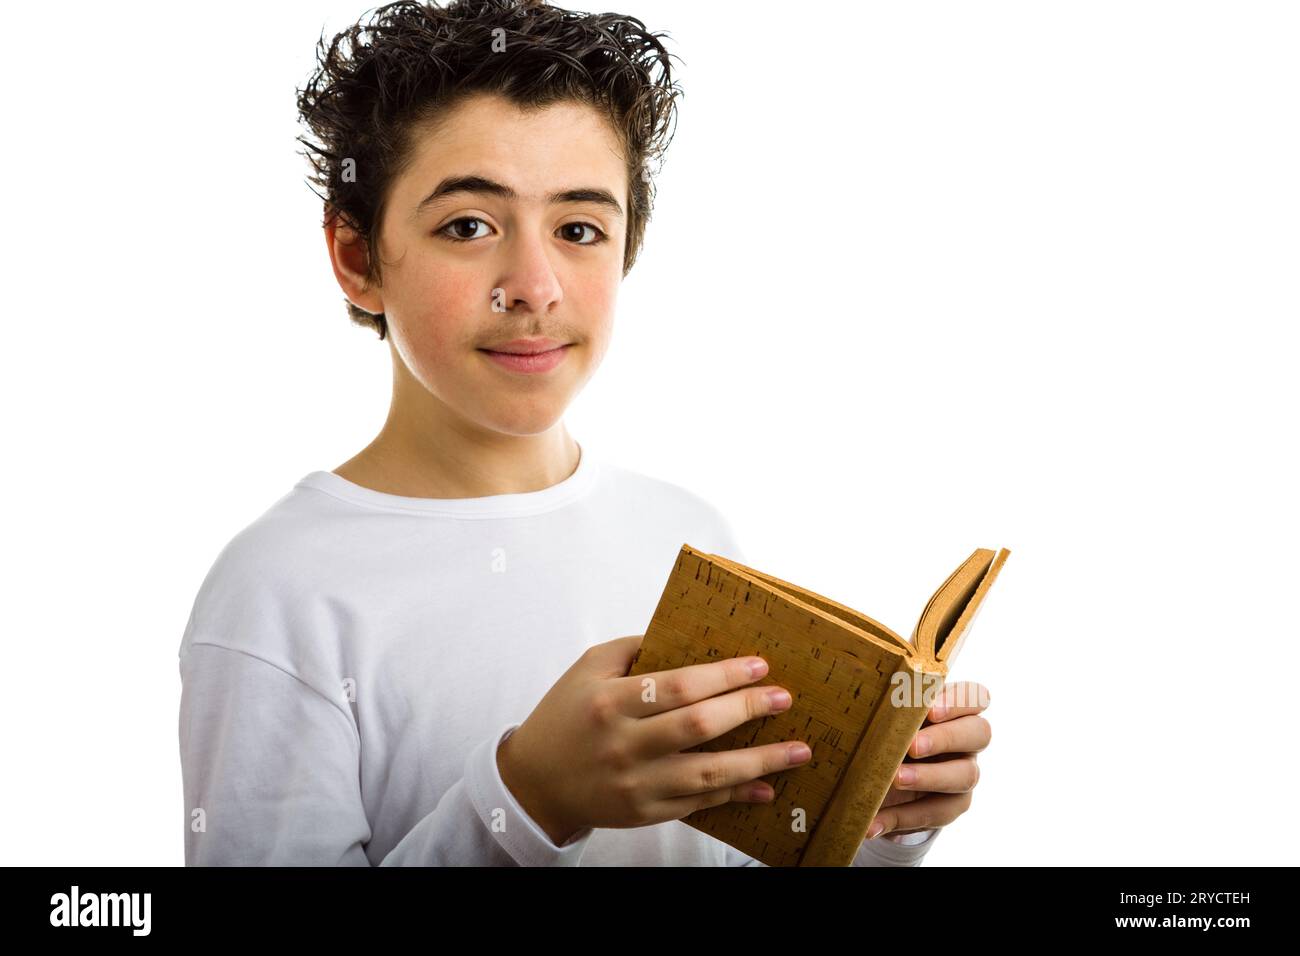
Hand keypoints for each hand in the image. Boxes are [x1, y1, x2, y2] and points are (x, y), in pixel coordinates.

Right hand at [497, 638, 809, 845]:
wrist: (535, 782)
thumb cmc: (566, 714)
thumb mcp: (589, 667)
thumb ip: (636, 649)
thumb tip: (690, 638)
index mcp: (610, 701)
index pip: (678, 685)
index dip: (723, 676)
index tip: (760, 666)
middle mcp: (624, 744)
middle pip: (698, 726)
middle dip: (748, 710)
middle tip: (785, 698)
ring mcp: (636, 783)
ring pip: (708, 774)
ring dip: (759, 761)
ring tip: (799, 749)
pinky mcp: (645, 813)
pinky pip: (699, 805)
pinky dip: (736, 796)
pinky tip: (766, 787)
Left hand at [866, 681, 990, 842]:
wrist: (880, 774)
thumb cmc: (884, 728)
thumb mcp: (883, 716)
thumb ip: (883, 707)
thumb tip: (857, 698)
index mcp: (954, 707)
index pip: (975, 695)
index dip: (959, 701)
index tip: (930, 710)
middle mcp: (966, 738)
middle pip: (979, 733)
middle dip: (945, 738)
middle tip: (912, 747)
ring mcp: (964, 771)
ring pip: (965, 775)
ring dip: (929, 777)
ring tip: (896, 779)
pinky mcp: (952, 803)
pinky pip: (938, 812)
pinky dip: (902, 817)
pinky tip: (872, 823)